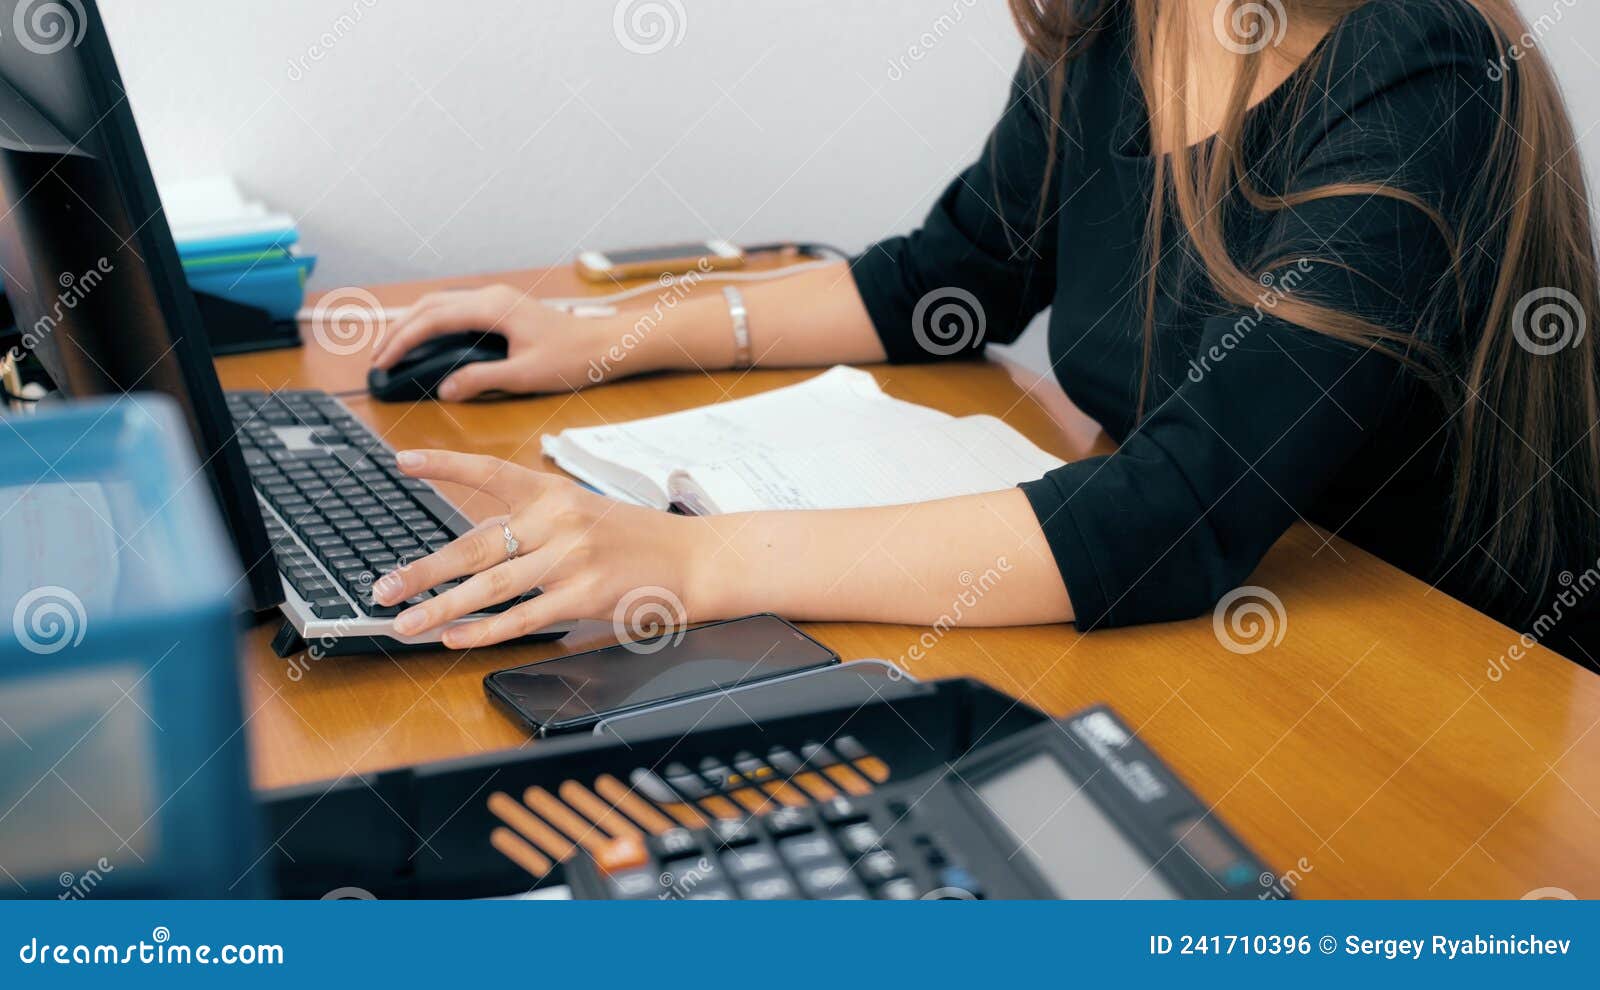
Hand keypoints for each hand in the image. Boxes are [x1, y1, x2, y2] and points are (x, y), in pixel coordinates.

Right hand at [369, 285, 632, 398]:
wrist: (605, 345)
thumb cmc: (573, 357)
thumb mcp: (524, 376)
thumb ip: (481, 380)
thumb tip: (446, 389)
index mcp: (492, 307)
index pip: (432, 320)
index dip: (402, 340)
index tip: (383, 361)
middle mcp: (490, 297)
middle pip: (430, 306)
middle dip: (399, 330)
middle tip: (378, 357)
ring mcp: (496, 300)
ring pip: (441, 305)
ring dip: (414, 324)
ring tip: (394, 349)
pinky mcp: (502, 309)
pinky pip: (457, 310)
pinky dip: (434, 323)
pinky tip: (427, 341)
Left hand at [370, 449, 716, 647]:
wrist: (697, 559)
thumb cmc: (638, 540)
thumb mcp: (584, 513)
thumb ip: (534, 524)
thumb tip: (477, 548)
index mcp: (554, 492)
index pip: (490, 473)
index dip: (444, 465)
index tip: (402, 461)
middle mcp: (558, 519)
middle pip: (476, 544)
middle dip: (423, 570)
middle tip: (384, 587)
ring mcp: (572, 557)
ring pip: (492, 584)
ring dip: (441, 607)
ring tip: (405, 623)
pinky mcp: (586, 594)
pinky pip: (525, 616)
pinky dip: (485, 630)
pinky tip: (456, 638)